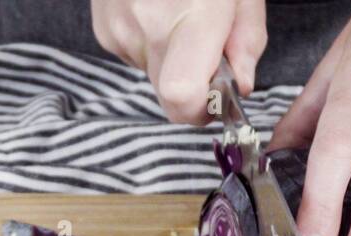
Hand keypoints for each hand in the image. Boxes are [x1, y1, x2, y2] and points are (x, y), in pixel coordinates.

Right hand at [92, 0, 267, 123]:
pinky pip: (134, 55)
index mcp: (189, 18)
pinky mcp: (103, 28)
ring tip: (179, 12)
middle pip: (169, 95)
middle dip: (193, 82)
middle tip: (207, 44)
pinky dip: (150, 42)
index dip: (200, 109)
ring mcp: (118, 29)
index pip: (181, 97)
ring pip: (152, 74)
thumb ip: (247, 40)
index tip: (217, 95)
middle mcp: (147, 28)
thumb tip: (241, 84)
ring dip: (171, 57)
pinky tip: (157, 8)